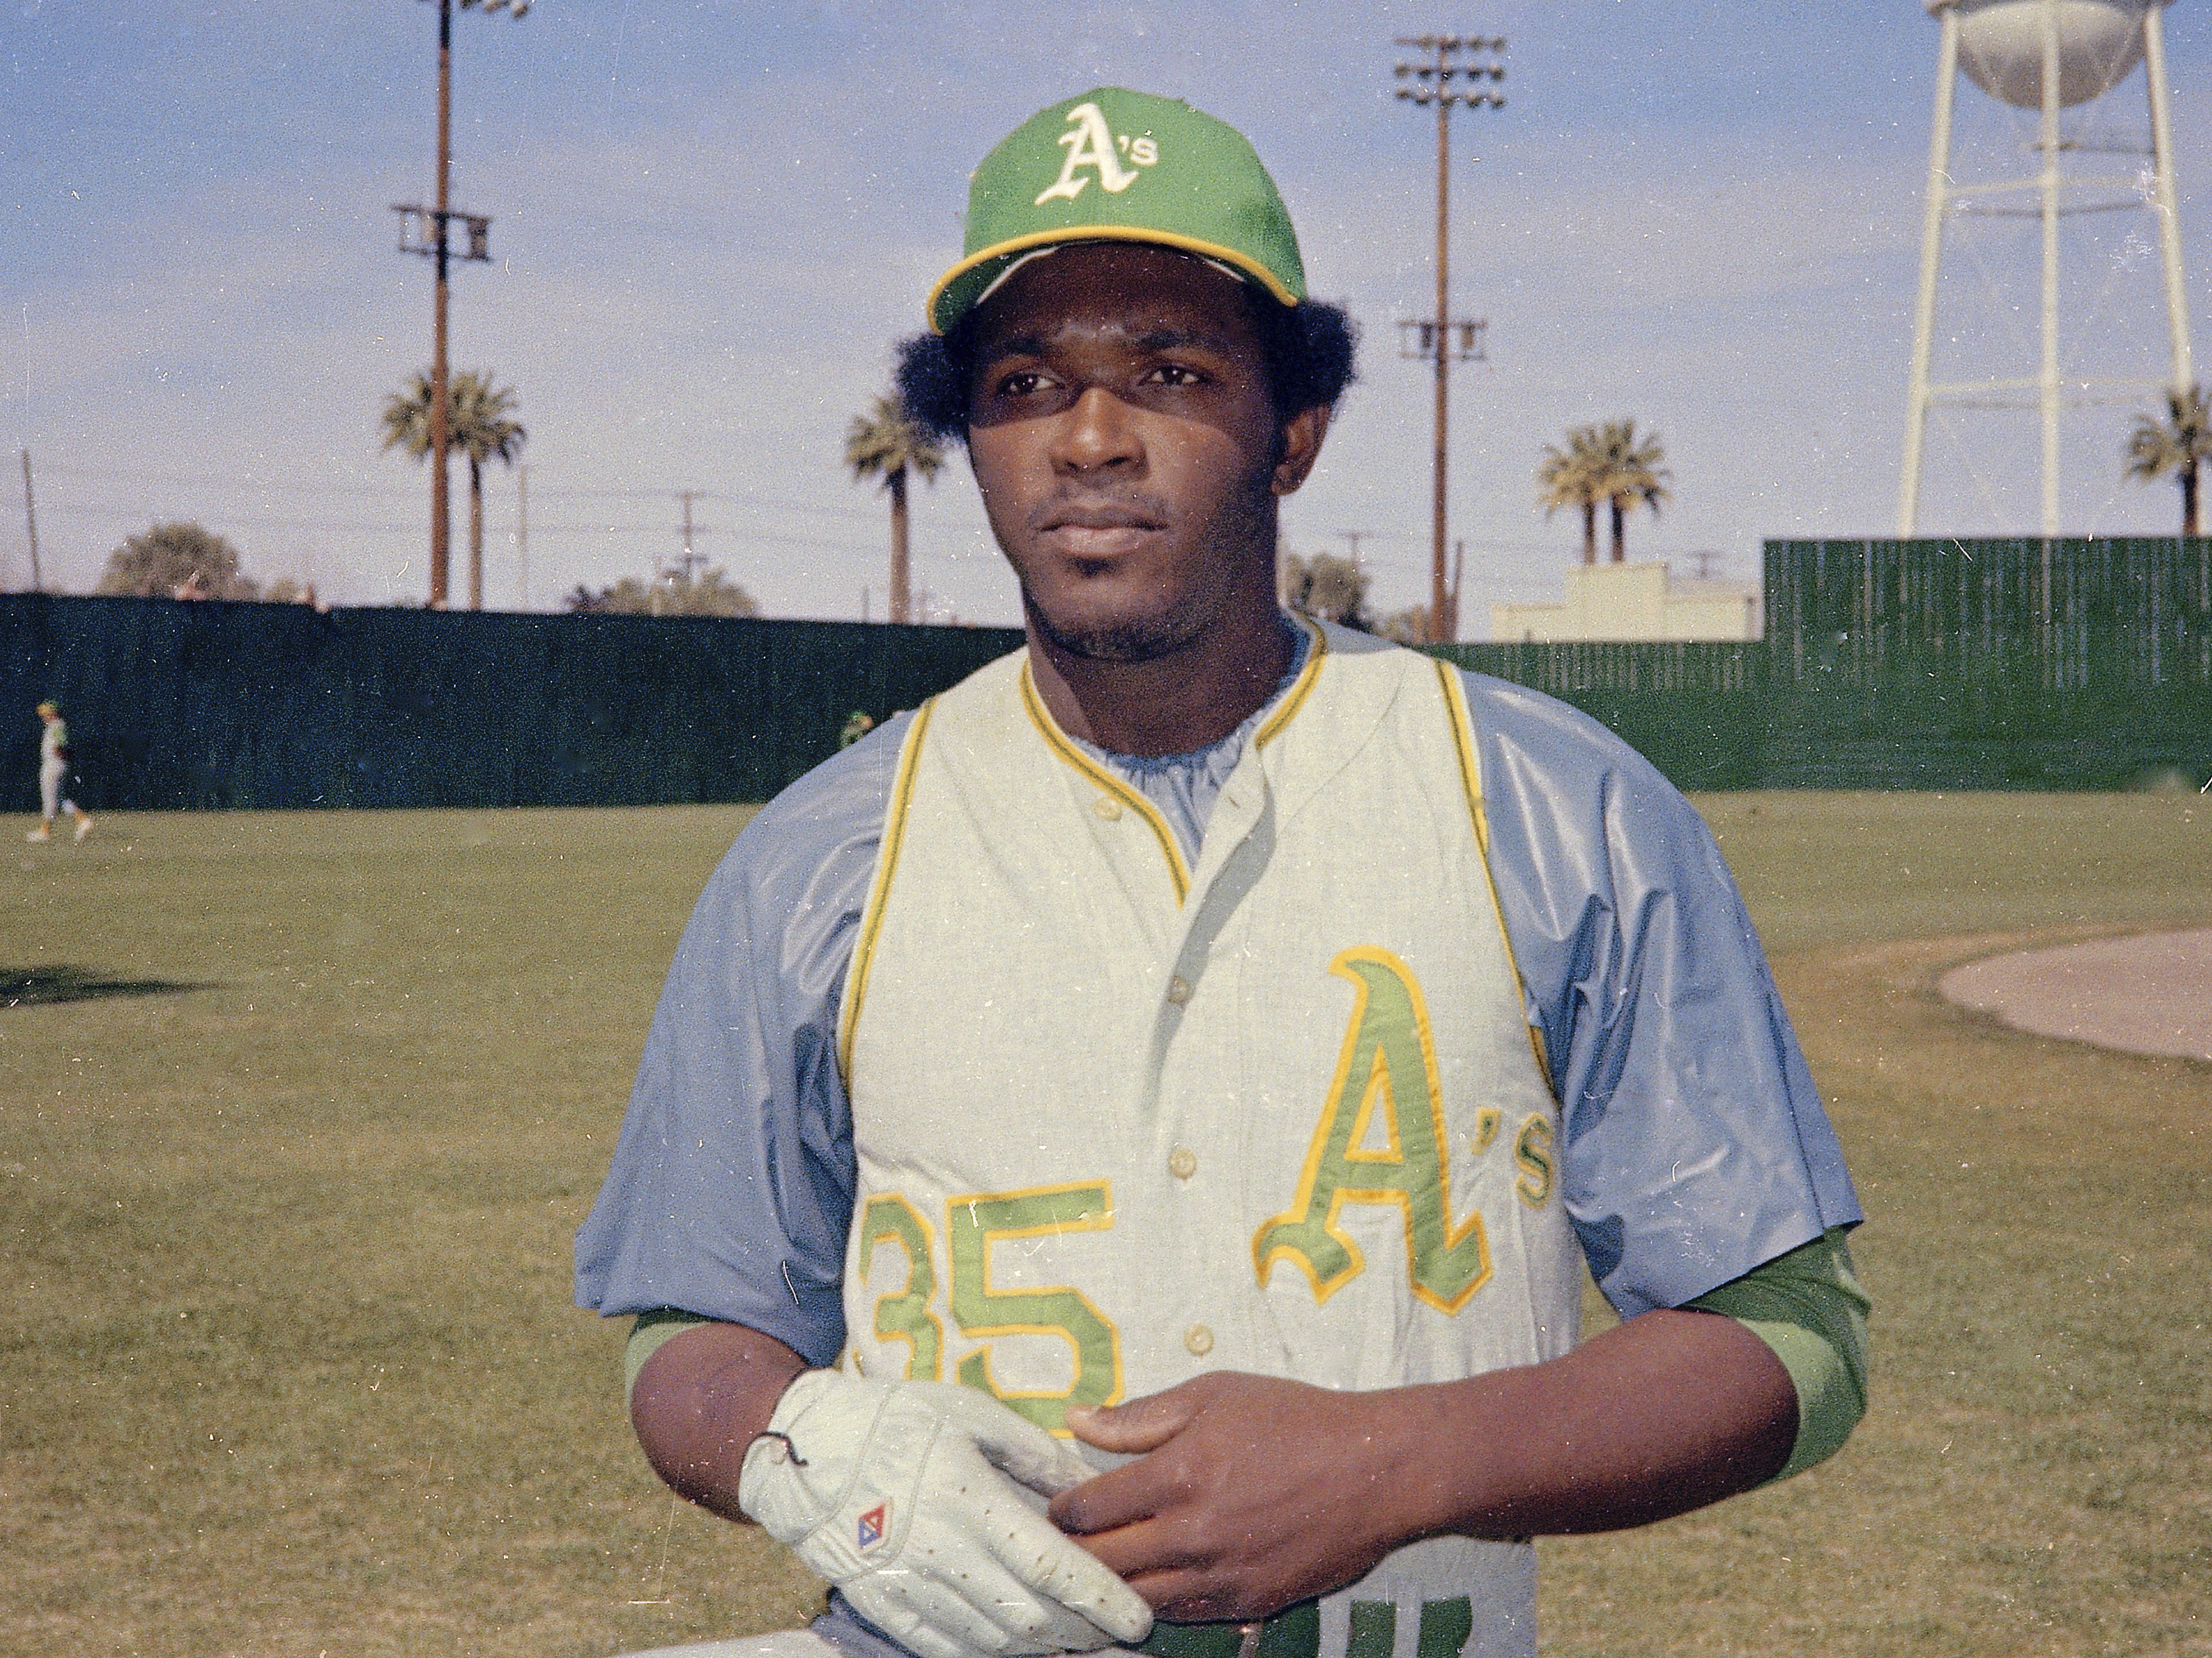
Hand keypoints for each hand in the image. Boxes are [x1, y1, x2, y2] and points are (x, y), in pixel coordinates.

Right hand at [739, 1371, 1153, 1657]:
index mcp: (968, 1499)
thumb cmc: (895, 1421)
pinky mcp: (883, 1607)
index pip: (1051, 1566)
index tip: (1139, 1618)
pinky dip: (987, 1655)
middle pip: (1029, 1618)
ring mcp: (909, 1587)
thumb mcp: (970, 1414)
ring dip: (1042, 1651)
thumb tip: (1085, 1486)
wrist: (803, 1452)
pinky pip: (945, 1649)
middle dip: (1083, 1635)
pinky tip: (1017, 1650)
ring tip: (1079, 1646)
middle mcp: (941, 1553)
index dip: (1101, 1599)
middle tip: (1119, 1637)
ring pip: (991, 1642)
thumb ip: (1033, 1453)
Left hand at [1050, 1374, 1414, 1623]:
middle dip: (1073, 1555)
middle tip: (1063, 1545)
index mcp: (1179, 1473)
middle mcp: (1194, 1533)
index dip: (1061, 1510)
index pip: (1088, 1509)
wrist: (1377, 1469)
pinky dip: (1156, 1602)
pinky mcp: (1249, 1602)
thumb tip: (1077, 1420)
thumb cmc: (1295, 1420)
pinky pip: (1182, 1615)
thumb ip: (1139, 1415)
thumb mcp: (1214, 1394)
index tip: (1058, 1506)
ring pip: (1136, 1600)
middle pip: (1102, 1564)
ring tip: (1099, 1569)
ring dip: (1110, 1586)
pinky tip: (1150, 1584)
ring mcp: (1222, 1575)